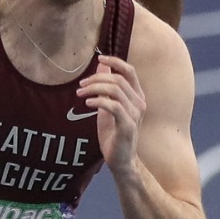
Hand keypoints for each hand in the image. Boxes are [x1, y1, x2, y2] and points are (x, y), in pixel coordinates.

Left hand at [77, 55, 145, 173]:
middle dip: (96, 79)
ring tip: (80, 94)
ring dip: (94, 89)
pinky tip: (87, 104)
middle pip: (118, 79)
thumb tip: (101, 67)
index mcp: (136, 96)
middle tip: (80, 86)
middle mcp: (139, 103)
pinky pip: (113, 106)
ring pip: (115, 90)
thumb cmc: (114, 133)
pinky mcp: (128, 125)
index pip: (130, 71)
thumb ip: (106, 88)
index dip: (115, 62)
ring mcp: (135, 114)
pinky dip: (98, 101)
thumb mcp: (107, 107)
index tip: (99, 59)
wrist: (121, 160)